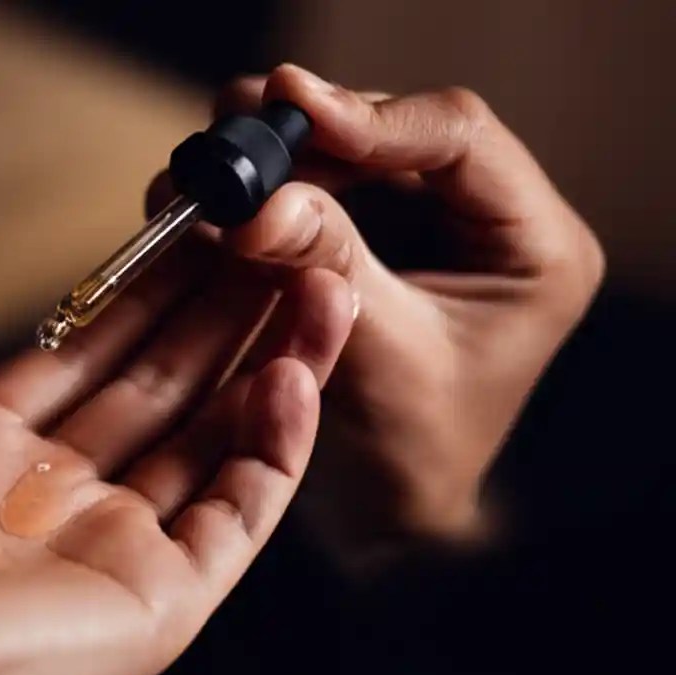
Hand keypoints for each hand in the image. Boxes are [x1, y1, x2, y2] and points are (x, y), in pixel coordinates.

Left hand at [0, 248, 351, 674]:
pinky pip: (236, 517)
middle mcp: (47, 505)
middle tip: (276, 240)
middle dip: (219, 314)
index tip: (190, 235)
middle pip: (161, 392)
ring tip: (321, 284)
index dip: (142, 298)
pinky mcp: (154, 604)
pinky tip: (293, 372)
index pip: (87, 362)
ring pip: (215, 446)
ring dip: (270, 363)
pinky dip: (276, 450)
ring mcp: (105, 552)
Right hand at [149, 65, 603, 558]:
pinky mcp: (367, 235)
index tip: (289, 103)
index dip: (368, 115)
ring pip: (343, 148)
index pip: (456, 137)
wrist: (386, 511)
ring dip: (271, 156)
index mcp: (530, 245)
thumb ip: (331, 272)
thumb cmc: (409, 459)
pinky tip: (209, 205)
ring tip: (205, 177)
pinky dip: (256, 191)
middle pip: (389, 130)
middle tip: (226, 141)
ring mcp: (421, 221)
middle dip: (304, 133)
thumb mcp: (380, 365)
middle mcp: (482, 217)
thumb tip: (259, 203)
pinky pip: (310, 185)